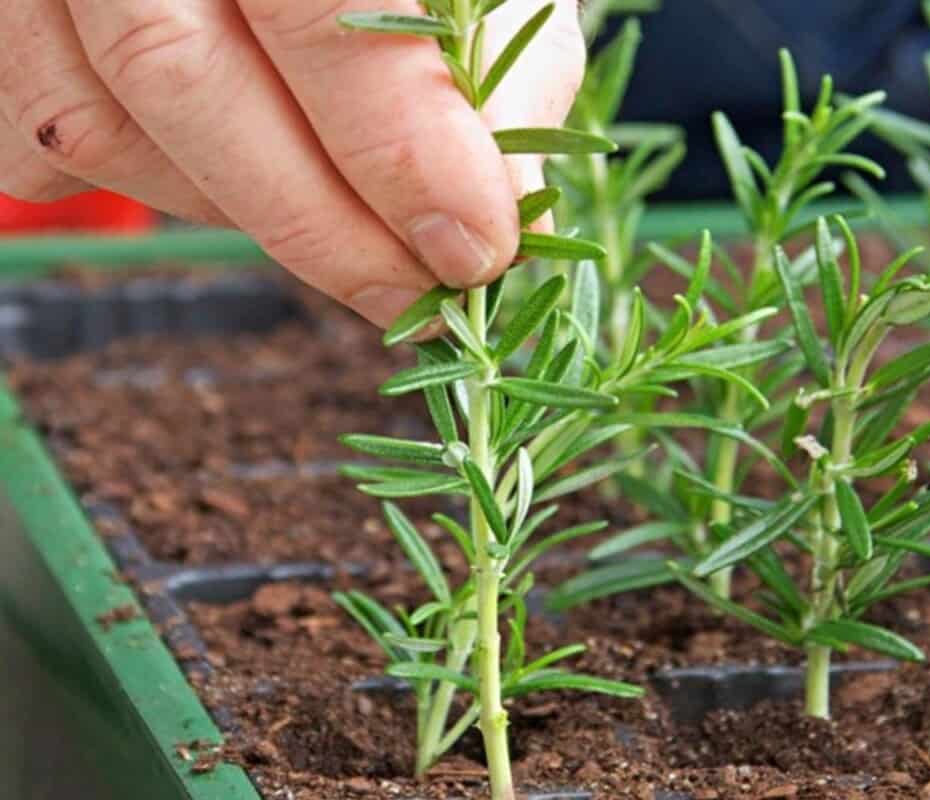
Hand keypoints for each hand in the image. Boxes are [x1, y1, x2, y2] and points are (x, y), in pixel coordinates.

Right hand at [0, 0, 584, 325]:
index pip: (318, 8)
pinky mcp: (3, 36)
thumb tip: (498, 215)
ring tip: (350, 234)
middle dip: (319, 224)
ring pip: (107, 125)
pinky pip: (55, 155)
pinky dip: (172, 194)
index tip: (471, 249)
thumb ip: (491, 72)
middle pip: (181, 73)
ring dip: (249, 215)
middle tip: (417, 298)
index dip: (396, 143)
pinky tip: (251, 183)